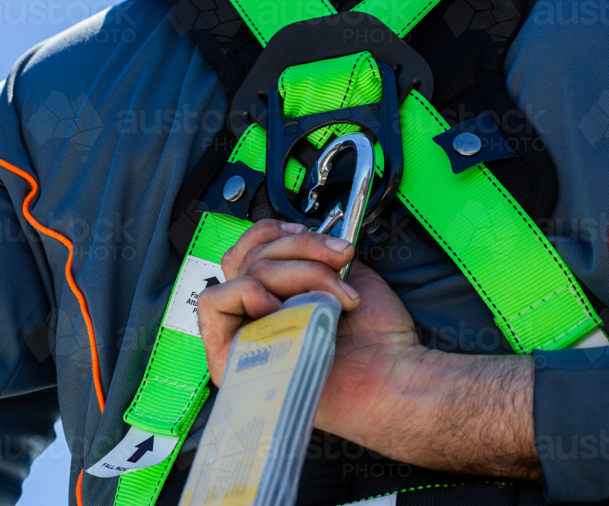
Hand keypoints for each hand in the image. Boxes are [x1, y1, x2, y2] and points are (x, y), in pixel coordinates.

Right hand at [196, 218, 539, 478]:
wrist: (395, 375)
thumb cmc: (377, 338)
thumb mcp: (341, 276)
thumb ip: (309, 255)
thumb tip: (293, 232)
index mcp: (275, 301)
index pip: (247, 252)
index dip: (273, 233)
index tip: (309, 234)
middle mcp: (253, 320)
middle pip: (249, 257)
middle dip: (301, 251)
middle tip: (339, 263)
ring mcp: (239, 340)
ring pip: (241, 274)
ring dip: (295, 273)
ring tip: (331, 297)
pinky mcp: (228, 361)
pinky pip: (213, 304)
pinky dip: (247, 292)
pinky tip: (282, 307)